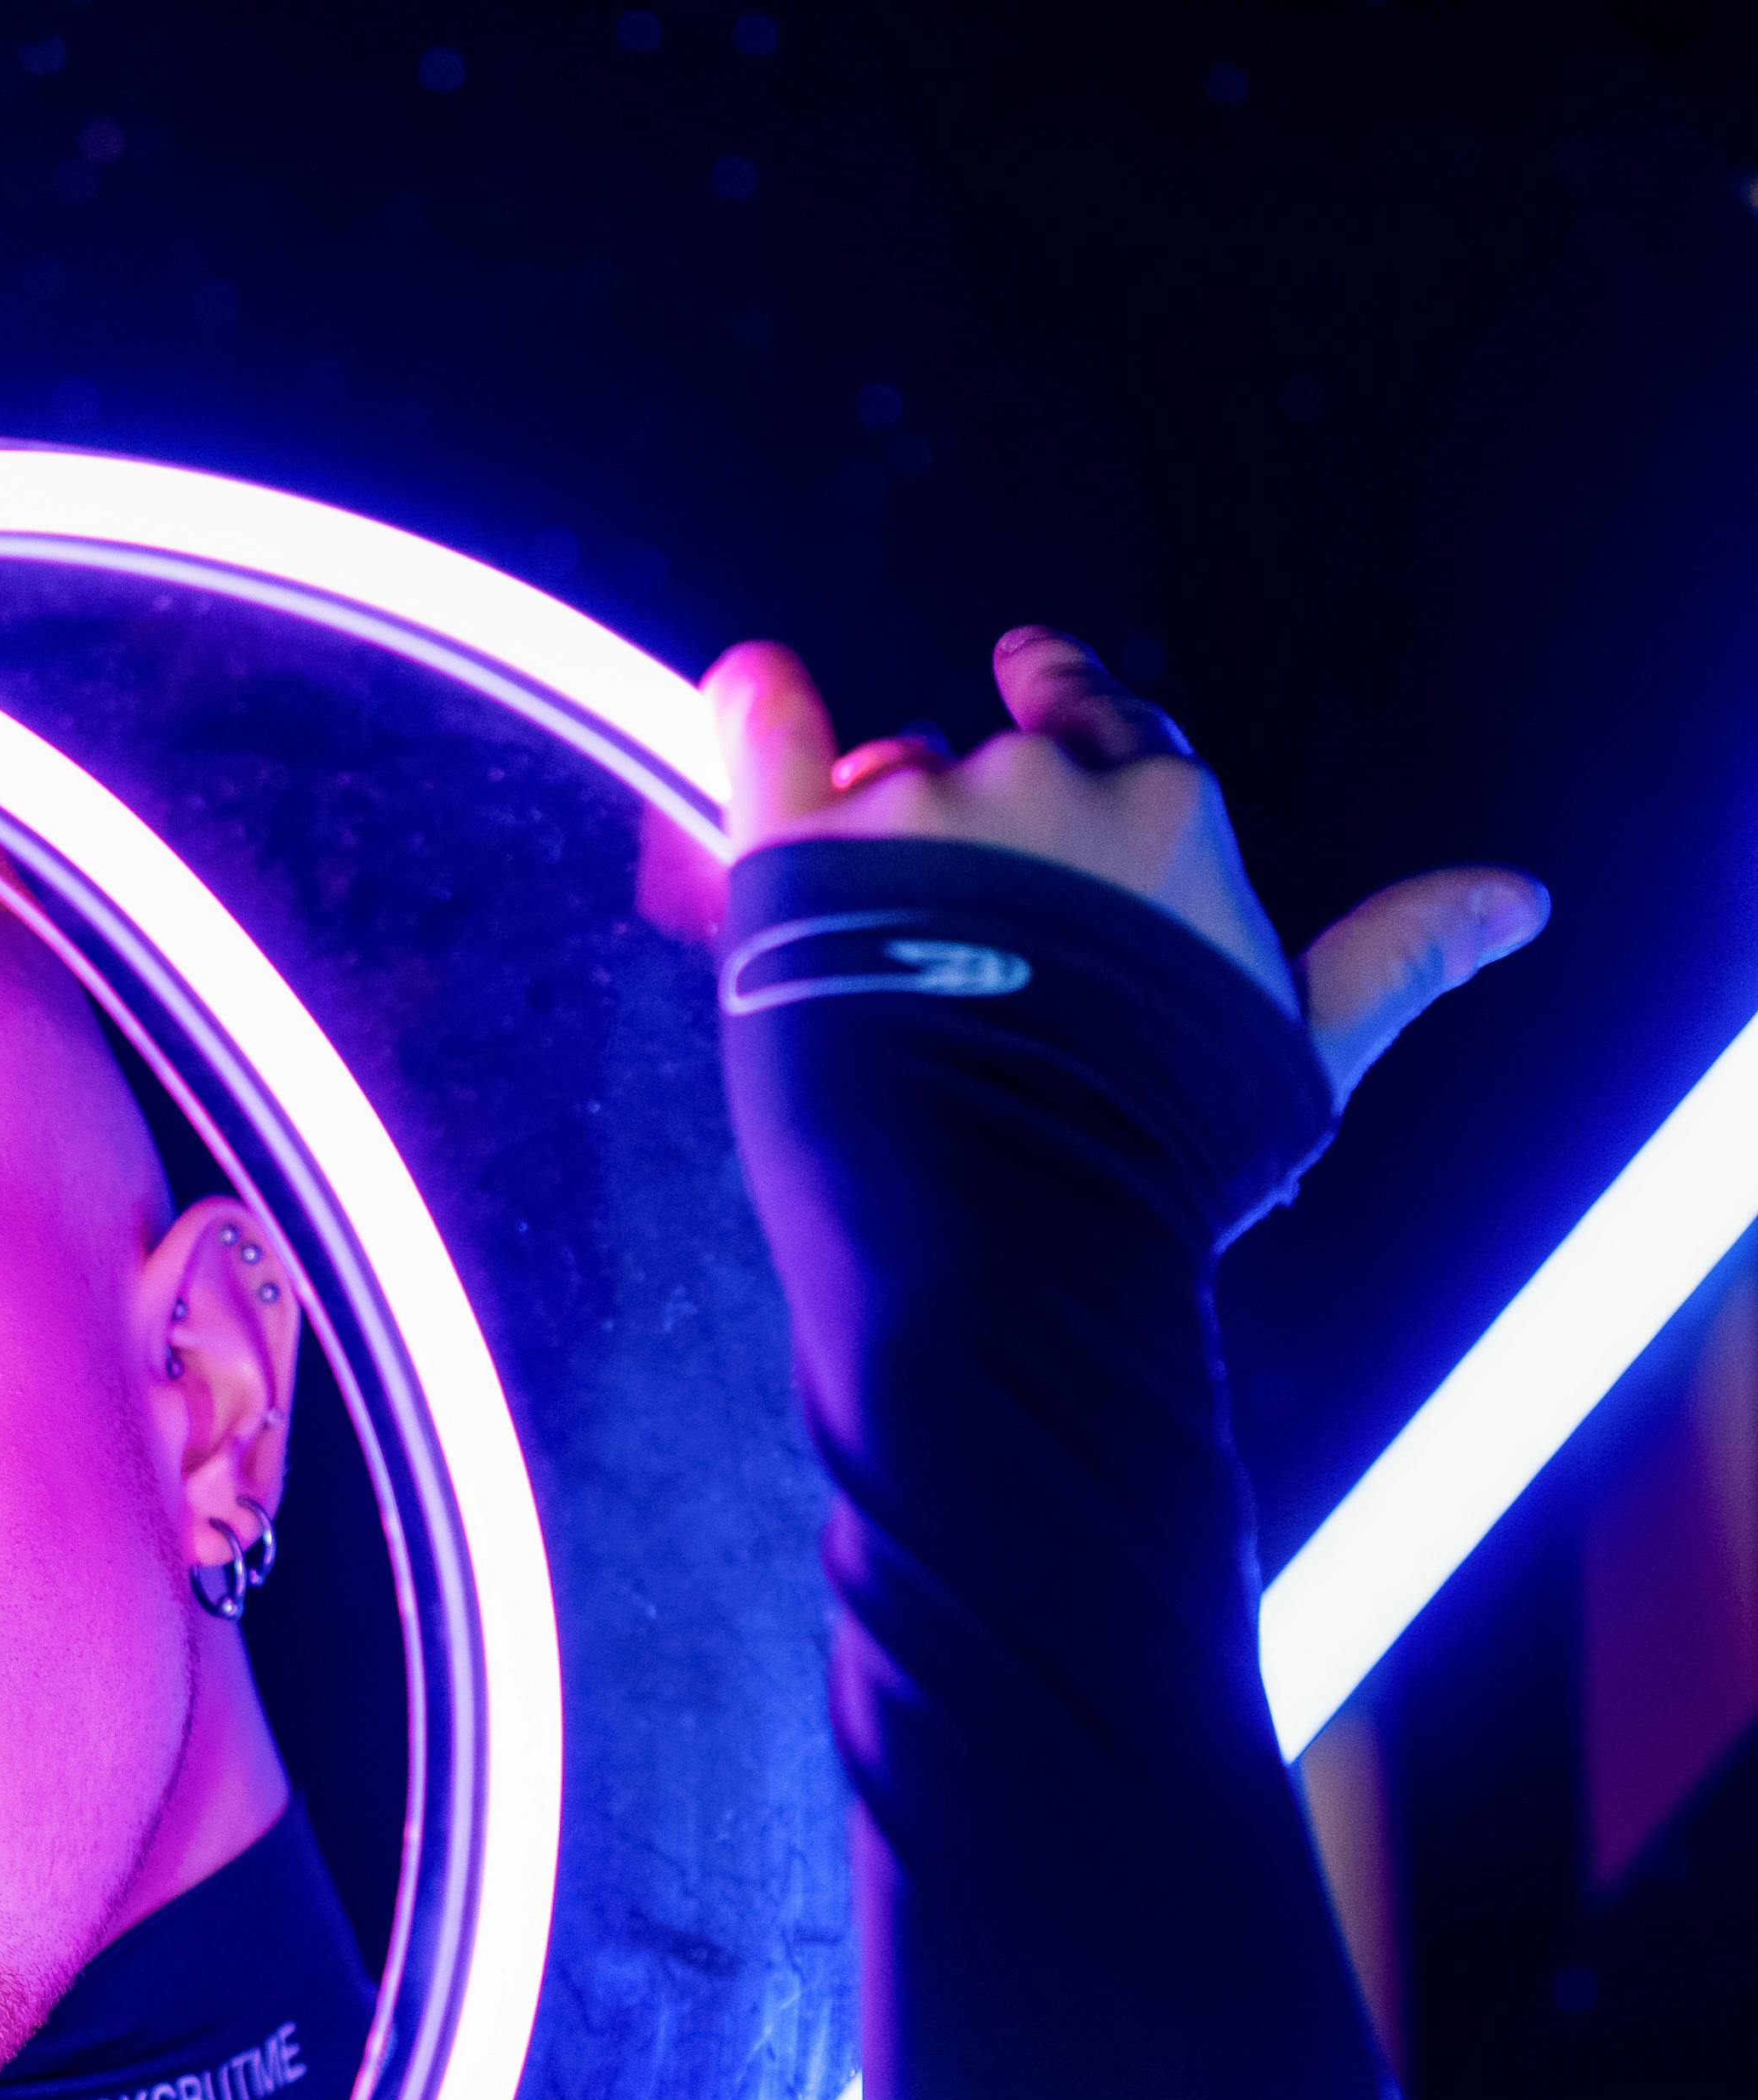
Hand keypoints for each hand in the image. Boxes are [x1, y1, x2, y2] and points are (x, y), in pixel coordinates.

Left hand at [702, 631, 1546, 1107]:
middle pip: (991, 752)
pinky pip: (761, 728)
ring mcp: (917, 811)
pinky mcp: (797, 852)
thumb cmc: (1164, 1158)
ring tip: (863, 959)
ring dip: (870, 835)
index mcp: (1166, 809)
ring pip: (883, 774)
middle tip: (949, 921)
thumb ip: (1397, 956)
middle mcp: (1046, 782)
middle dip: (969, 819)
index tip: (1042, 702)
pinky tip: (749, 694)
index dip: (1074, 724)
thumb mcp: (1301, 1055)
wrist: (1012, 1235)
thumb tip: (1519, 900)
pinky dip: (752, 707)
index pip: (1114, 722)